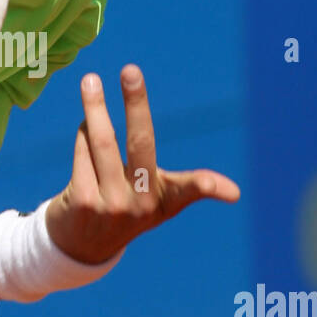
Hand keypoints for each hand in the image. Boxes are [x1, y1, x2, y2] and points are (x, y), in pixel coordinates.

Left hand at [45, 64, 240, 263]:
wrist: (81, 246)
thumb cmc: (131, 209)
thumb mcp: (163, 201)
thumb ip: (192, 187)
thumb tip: (235, 194)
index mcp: (166, 200)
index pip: (190, 190)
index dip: (210, 187)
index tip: (231, 192)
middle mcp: (140, 204)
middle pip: (139, 142)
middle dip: (136, 103)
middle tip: (131, 70)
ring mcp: (109, 204)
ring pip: (102, 141)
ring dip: (95, 107)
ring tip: (90, 80)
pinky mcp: (81, 201)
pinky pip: (83, 151)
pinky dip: (84, 133)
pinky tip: (85, 129)